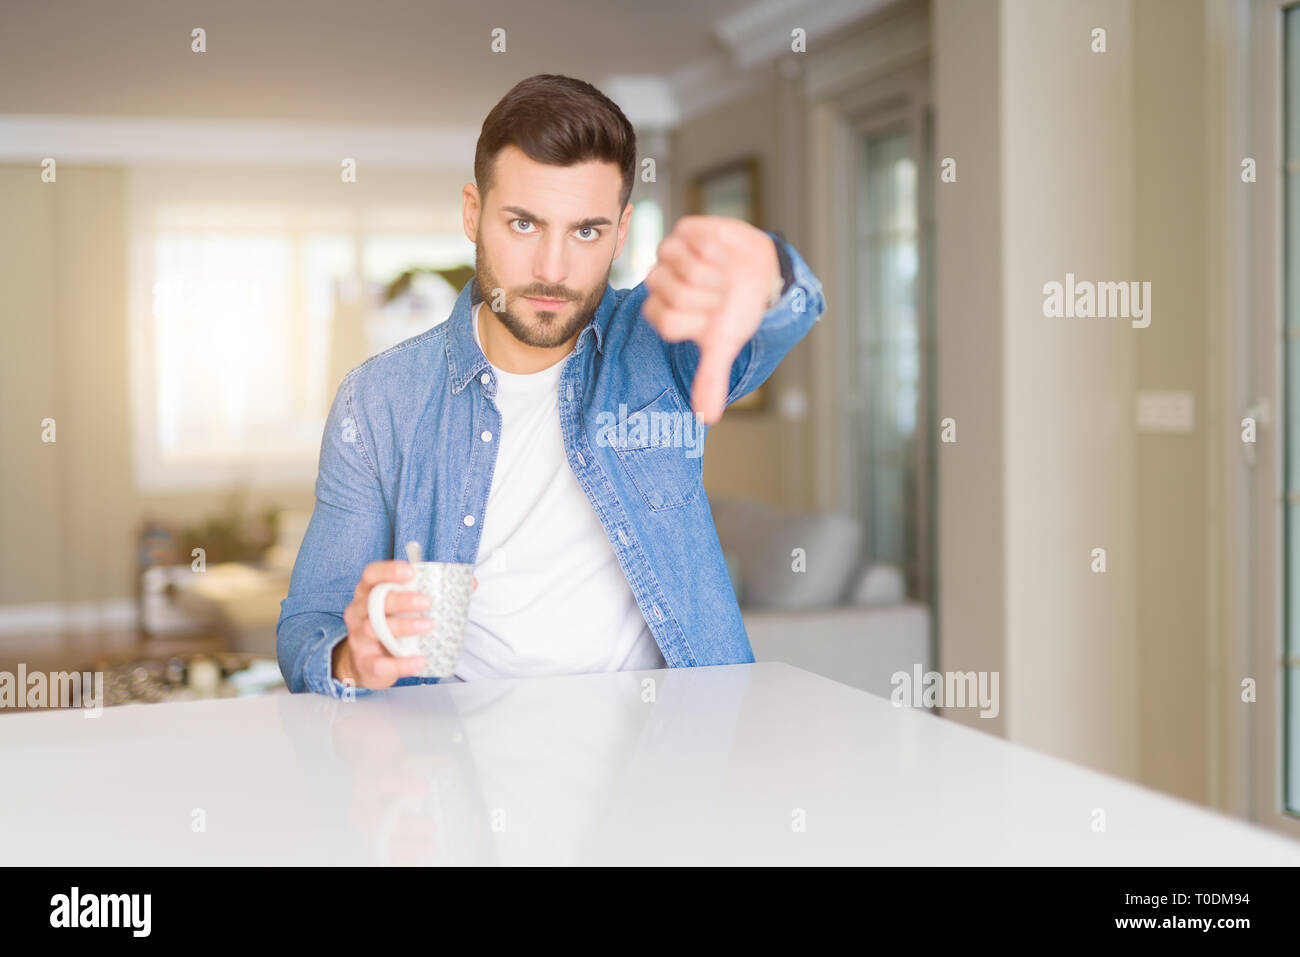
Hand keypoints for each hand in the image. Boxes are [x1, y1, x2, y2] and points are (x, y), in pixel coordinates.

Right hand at [335, 560, 477, 689]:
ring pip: (374, 629)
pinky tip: (420, 660)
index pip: (371, 574)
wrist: (368, 664)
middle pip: (375, 601)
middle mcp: (359, 612)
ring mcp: (359, 637)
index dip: (388, 570)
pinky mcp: (365, 662)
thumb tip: (470, 584)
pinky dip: (401, 663)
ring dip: (403, 626)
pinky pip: (380, 663)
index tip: (411, 572)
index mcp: (369, 592)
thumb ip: (433, 592)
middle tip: (427, 602)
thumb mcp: (404, 607)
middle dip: (402, 600)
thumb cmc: (391, 626)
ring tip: (428, 626)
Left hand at [642, 216, 781, 423]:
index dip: (698, 319)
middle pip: (677, 294)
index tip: (713, 317)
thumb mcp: (724, 344)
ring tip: (725, 274)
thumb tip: (707, 418)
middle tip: (721, 295)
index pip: (666, 320)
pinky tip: (725, 254)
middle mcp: (659, 282)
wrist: (761, 274)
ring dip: (718, 274)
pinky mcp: (685, 229)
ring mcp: (669, 254)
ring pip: (688, 268)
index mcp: (661, 311)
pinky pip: (700, 242)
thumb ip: (710, 378)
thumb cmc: (738, 309)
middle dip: (710, 298)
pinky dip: (721, 251)